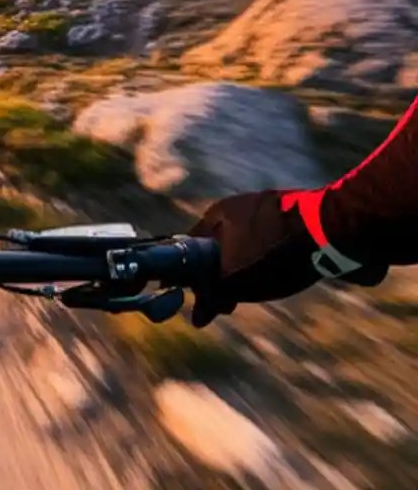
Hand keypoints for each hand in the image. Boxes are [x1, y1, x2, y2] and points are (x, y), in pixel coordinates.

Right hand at [187, 190, 386, 326]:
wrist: (337, 230)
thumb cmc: (274, 253)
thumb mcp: (231, 280)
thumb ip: (209, 296)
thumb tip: (197, 318)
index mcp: (217, 214)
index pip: (188, 248)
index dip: (187, 276)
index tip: (194, 300)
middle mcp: (240, 207)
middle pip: (219, 249)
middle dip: (220, 278)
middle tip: (228, 305)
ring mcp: (272, 211)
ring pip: (249, 249)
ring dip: (248, 273)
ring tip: (258, 295)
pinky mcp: (300, 220)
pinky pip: (276, 247)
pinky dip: (273, 266)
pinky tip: (283, 280)